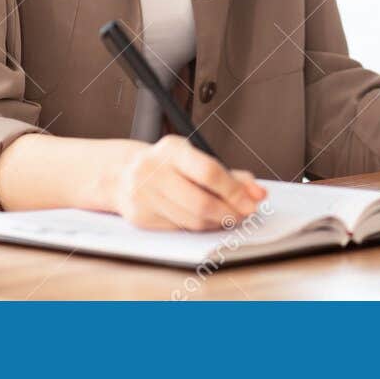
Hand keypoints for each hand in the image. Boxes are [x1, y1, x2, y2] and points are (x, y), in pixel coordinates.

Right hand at [102, 135, 266, 229]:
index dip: (234, 191)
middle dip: (230, 212)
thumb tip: (258, 192)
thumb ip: (228, 174)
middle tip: (245, 214)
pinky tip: (207, 221)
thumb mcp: (193, 158)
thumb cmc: (165, 165)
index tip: (252, 201)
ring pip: (192, 220)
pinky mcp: (141, 217)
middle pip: (201, 202)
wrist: (121, 173)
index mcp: (172, 149)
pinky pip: (179, 228)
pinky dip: (199, 228)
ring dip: (217, 222)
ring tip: (229, 217)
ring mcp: (144, 196)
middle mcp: (154, 171)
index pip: (209, 172)